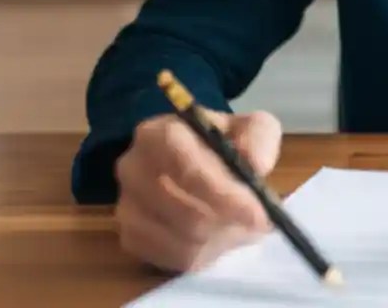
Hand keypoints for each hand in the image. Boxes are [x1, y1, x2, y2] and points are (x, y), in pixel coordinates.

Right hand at [114, 109, 282, 271]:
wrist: (203, 167)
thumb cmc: (225, 144)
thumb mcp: (252, 128)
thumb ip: (258, 139)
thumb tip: (254, 165)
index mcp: (158, 134)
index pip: (184, 167)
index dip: (222, 193)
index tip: (257, 212)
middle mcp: (133, 169)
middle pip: (183, 211)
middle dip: (228, 222)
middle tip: (260, 224)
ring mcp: (127, 206)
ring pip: (183, 239)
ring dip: (222, 238)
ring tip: (242, 226)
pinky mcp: (132, 238)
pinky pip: (174, 259)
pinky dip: (205, 254)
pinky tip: (219, 237)